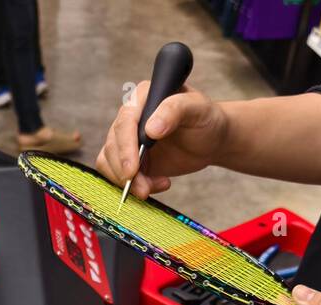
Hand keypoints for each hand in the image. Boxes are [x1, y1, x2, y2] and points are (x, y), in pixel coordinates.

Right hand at [96, 81, 228, 198]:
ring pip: (110, 162)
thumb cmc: (206, 119)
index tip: (132, 170)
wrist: (210, 141)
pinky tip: (157, 184)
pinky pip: (116, 175)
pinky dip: (133, 186)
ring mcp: (127, 139)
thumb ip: (175, 110)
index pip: (125, 120)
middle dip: (125, 171)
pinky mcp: (129, 159)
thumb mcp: (198, 109)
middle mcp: (130, 117)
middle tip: (143, 190)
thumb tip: (151, 129)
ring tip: (153, 187)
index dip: (125, 147)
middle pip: (113, 145)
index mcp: (143, 97)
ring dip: (128, 182)